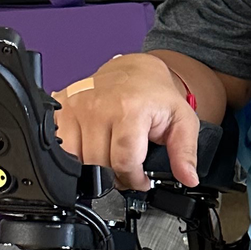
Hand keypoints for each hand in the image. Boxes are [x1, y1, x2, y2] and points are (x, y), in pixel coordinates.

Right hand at [52, 53, 198, 190]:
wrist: (135, 69)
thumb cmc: (156, 94)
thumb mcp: (182, 120)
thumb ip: (185, 152)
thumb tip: (188, 178)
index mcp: (130, 108)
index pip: (123, 162)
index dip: (134, 179)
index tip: (141, 180)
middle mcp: (98, 106)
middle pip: (99, 165)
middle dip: (116, 175)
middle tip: (129, 167)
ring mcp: (76, 106)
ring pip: (77, 161)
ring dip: (95, 167)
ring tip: (113, 155)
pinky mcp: (62, 108)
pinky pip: (62, 147)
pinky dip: (76, 155)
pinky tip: (94, 146)